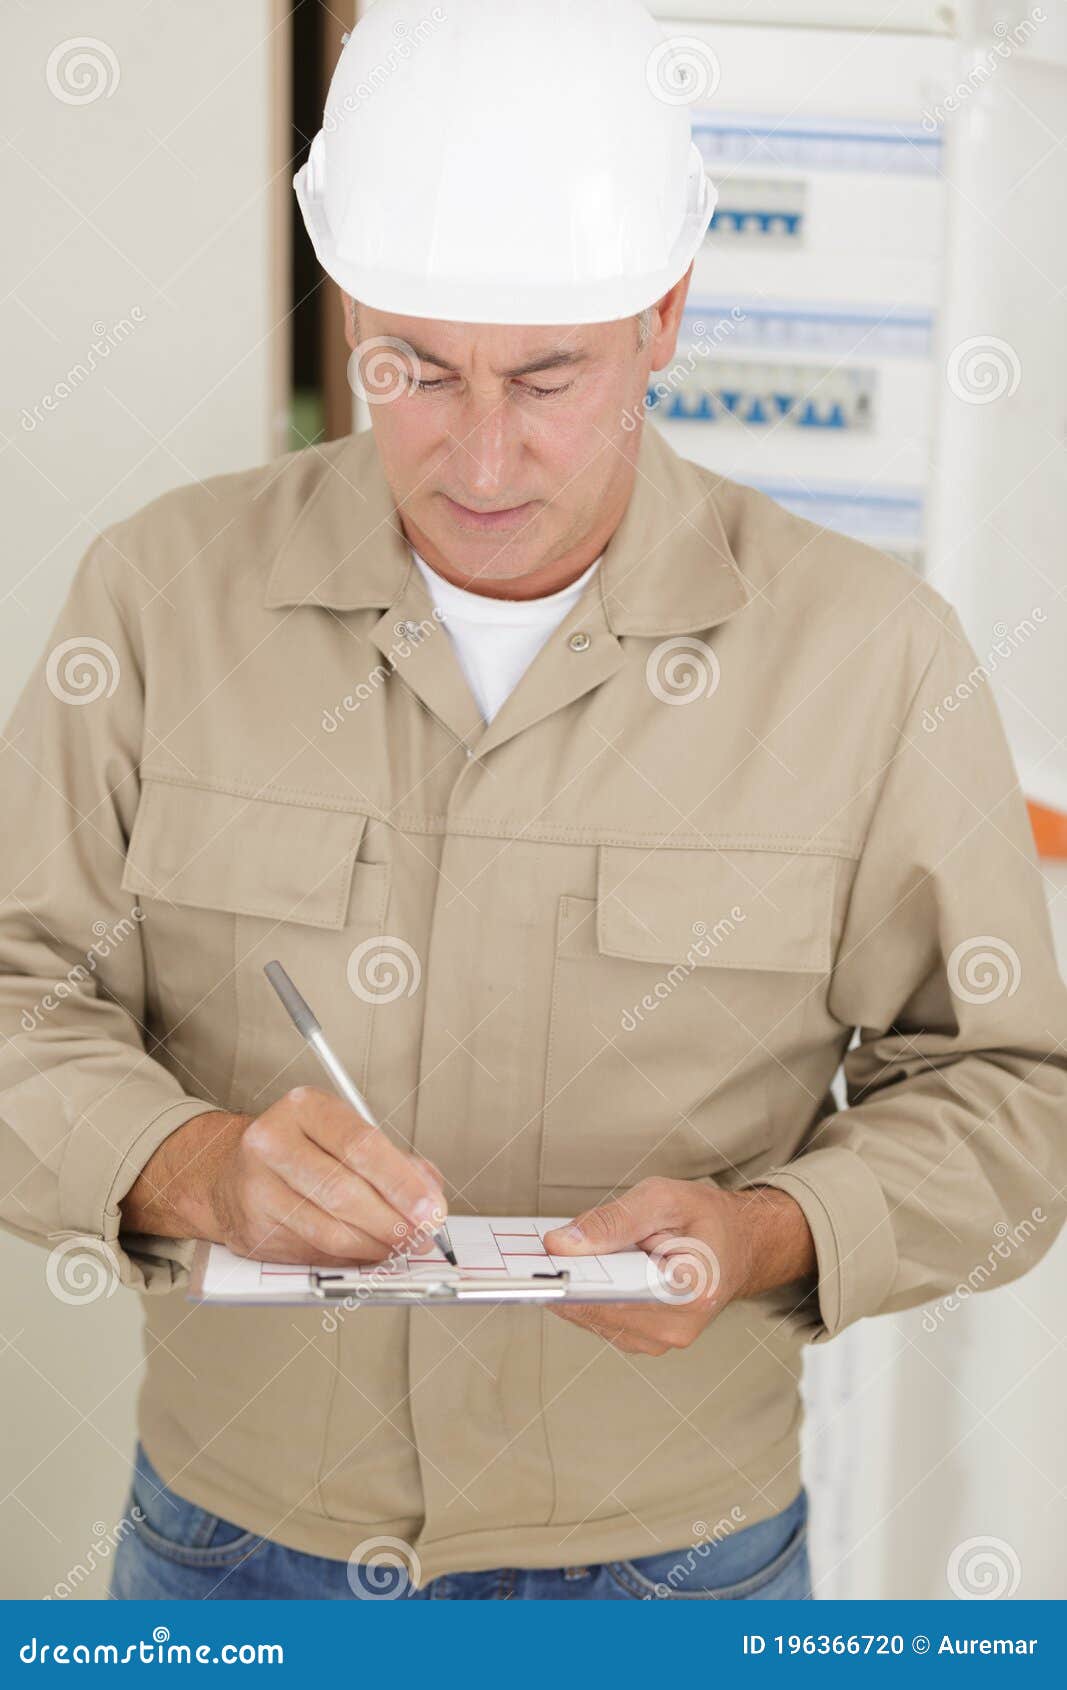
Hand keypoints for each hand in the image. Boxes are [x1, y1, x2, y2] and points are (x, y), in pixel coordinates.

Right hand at [121, 1087, 447, 1266]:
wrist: (230, 1171)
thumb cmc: (300, 1151)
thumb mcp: (345, 1135)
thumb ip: (394, 1161)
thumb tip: (429, 1193)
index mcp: (305, 1108)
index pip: (361, 1145)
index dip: (401, 1183)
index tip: (429, 1208)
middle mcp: (273, 1142)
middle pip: (344, 1190)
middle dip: (392, 1220)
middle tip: (420, 1236)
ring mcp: (257, 1186)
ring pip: (328, 1229)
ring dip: (374, 1245)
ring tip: (398, 1246)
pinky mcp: (252, 1227)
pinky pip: (313, 1250)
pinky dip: (349, 1257)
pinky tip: (366, 1251)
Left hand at [542, 1178, 814, 1355]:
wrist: (740, 1243)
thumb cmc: (706, 1218)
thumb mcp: (663, 1199)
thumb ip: (612, 1220)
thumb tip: (560, 1244)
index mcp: (689, 1293)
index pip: (615, 1296)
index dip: (573, 1282)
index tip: (539, 1267)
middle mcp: (674, 1329)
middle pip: (597, 1309)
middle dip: (567, 1279)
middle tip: (536, 1253)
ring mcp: (659, 1340)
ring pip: (593, 1317)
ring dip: (572, 1287)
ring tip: (555, 1256)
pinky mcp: (644, 1339)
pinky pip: (600, 1319)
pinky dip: (583, 1294)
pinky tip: (575, 1269)